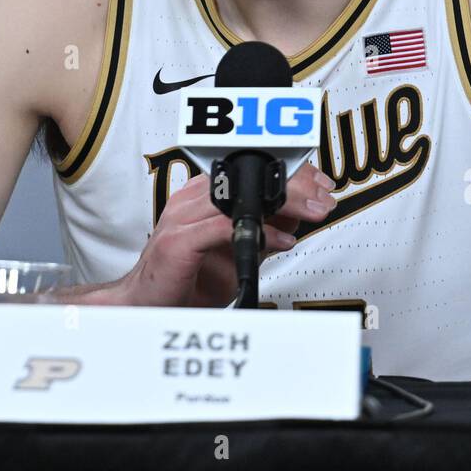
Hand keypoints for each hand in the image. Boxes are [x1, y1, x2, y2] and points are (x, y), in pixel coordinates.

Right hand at [122, 161, 336, 307]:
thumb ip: (260, 230)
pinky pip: (225, 228)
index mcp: (203, 194)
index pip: (250, 167)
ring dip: (285, 203)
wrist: (147, 303)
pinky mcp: (179, 241)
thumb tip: (296, 216)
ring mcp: (182, 217)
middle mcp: (192, 199)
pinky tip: (281, 240)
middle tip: (323, 196)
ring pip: (241, 195)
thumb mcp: (234, 250)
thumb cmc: (187, 277)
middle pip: (248, 174)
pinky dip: (259, 233)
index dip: (289, 171)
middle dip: (295, 182)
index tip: (319, 183)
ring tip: (312, 212)